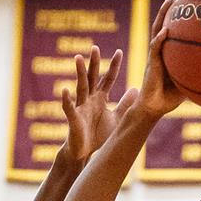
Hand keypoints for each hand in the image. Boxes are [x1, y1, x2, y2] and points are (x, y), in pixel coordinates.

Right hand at [59, 46, 128, 165]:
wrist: (85, 153)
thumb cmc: (98, 135)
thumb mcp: (116, 118)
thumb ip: (124, 104)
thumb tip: (136, 89)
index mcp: (100, 98)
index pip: (108, 79)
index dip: (113, 66)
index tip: (119, 51)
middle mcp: (90, 99)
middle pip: (93, 77)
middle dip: (94, 63)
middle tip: (95, 47)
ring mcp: (80, 108)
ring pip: (80, 87)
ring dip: (79, 73)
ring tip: (78, 57)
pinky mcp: (73, 119)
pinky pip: (69, 108)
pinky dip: (66, 99)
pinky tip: (65, 90)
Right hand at [140, 0, 185, 117]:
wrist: (154, 107)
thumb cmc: (170, 97)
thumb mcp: (190, 83)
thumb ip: (200, 73)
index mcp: (168, 53)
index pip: (173, 31)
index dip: (178, 18)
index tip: (188, 3)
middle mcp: (160, 50)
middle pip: (164, 23)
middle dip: (170, 9)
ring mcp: (154, 55)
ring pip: (157, 29)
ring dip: (163, 15)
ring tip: (170, 1)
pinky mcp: (150, 64)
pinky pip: (154, 48)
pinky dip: (159, 39)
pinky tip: (165, 32)